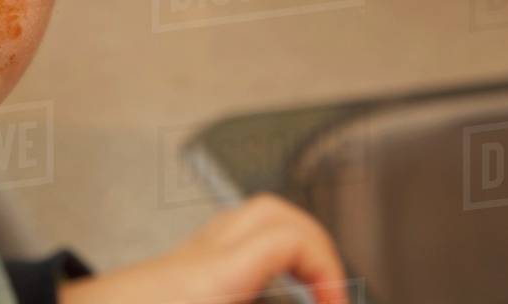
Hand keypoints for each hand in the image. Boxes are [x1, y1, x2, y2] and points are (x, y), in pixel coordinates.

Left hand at [59, 193, 348, 303]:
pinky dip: (261, 262)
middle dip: (316, 247)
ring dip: (289, 251)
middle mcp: (201, 256)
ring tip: (306, 293)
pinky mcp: (178, 273)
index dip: (329, 269)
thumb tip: (310, 298)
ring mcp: (187, 259)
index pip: (292, 237)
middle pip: (273, 212)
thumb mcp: (218, 298)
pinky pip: (232, 246)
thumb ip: (261, 300)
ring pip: (250, 224)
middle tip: (329, 292)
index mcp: (216, 274)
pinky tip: (264, 296)